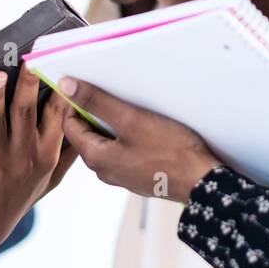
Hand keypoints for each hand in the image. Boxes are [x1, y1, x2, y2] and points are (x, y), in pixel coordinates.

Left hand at [0, 65, 77, 264]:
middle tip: (31, 58)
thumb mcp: (49, 181)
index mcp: (45, 154)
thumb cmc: (16, 200)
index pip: (58, 116)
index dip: (59, 90)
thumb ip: (67, 155)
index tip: (61, 65)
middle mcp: (24, 155)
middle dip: (29, 84)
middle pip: (27, 112)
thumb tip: (86, 127)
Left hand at [57, 78, 219, 203]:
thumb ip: (98, 102)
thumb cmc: (170, 152)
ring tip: (135, 112)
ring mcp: (121, 174)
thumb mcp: (131, 119)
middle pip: (89, 133)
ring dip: (116, 124)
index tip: (91, 88)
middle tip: (117, 97)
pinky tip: (147, 129)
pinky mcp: (137, 174)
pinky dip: (129, 136)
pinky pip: (124, 150)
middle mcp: (104, 170)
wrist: (201, 181)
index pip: (70, 124)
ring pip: (108, 141)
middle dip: (98, 112)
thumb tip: (67, 87)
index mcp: (95, 157)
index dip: (77, 103)